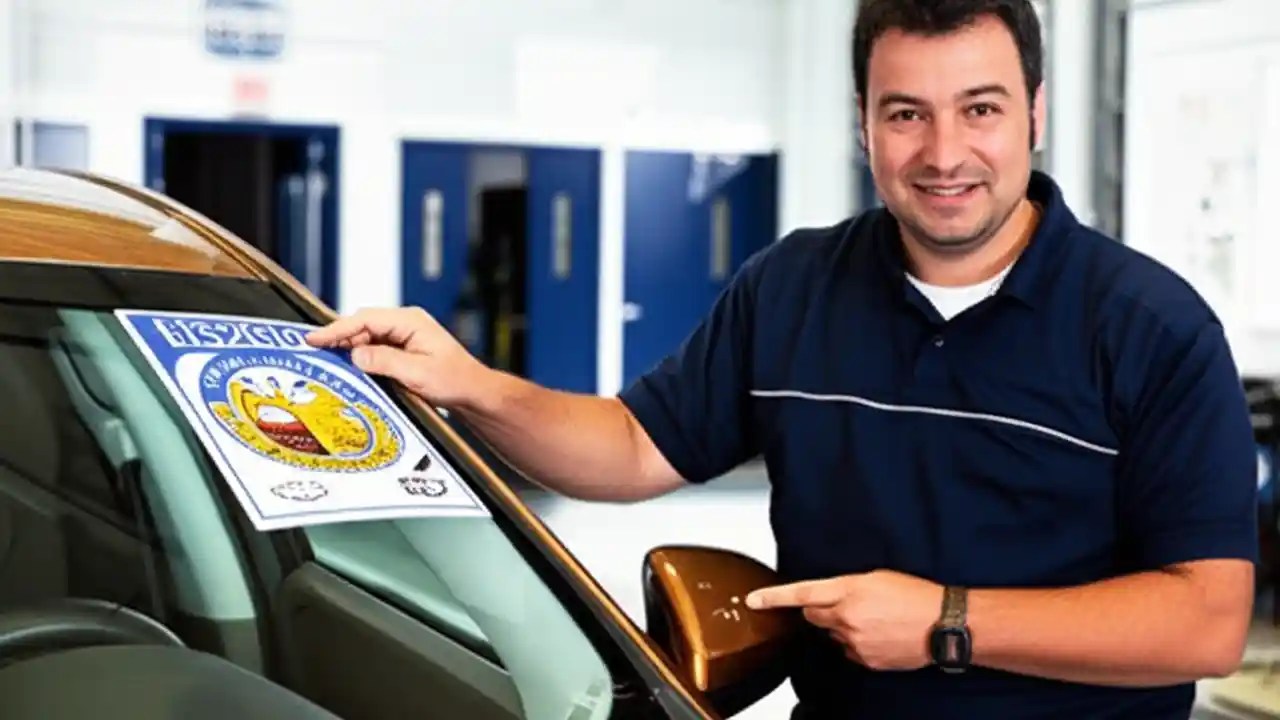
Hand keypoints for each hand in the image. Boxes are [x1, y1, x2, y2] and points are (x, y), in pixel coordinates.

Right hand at [305, 307, 489, 407]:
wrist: (473, 392)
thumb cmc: (455, 380)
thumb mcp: (417, 373)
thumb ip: (384, 361)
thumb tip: (355, 354)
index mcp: (411, 321)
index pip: (366, 319)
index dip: (337, 329)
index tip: (316, 338)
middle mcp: (406, 324)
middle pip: (363, 325)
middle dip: (338, 337)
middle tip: (313, 349)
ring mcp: (405, 336)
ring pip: (366, 337)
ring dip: (348, 348)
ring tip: (325, 359)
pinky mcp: (403, 350)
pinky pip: (375, 348)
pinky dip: (360, 356)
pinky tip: (349, 367)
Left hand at [745, 570, 942, 670]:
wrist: (943, 624)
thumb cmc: (915, 595)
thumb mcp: (877, 578)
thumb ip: (846, 586)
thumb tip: (832, 596)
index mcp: (847, 590)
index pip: (801, 594)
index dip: (773, 598)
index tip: (753, 601)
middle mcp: (846, 617)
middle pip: (813, 615)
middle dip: (822, 609)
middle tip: (847, 604)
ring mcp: (854, 642)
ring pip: (832, 635)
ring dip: (843, 627)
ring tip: (874, 620)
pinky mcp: (865, 660)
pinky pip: (849, 652)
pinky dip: (857, 644)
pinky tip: (879, 636)